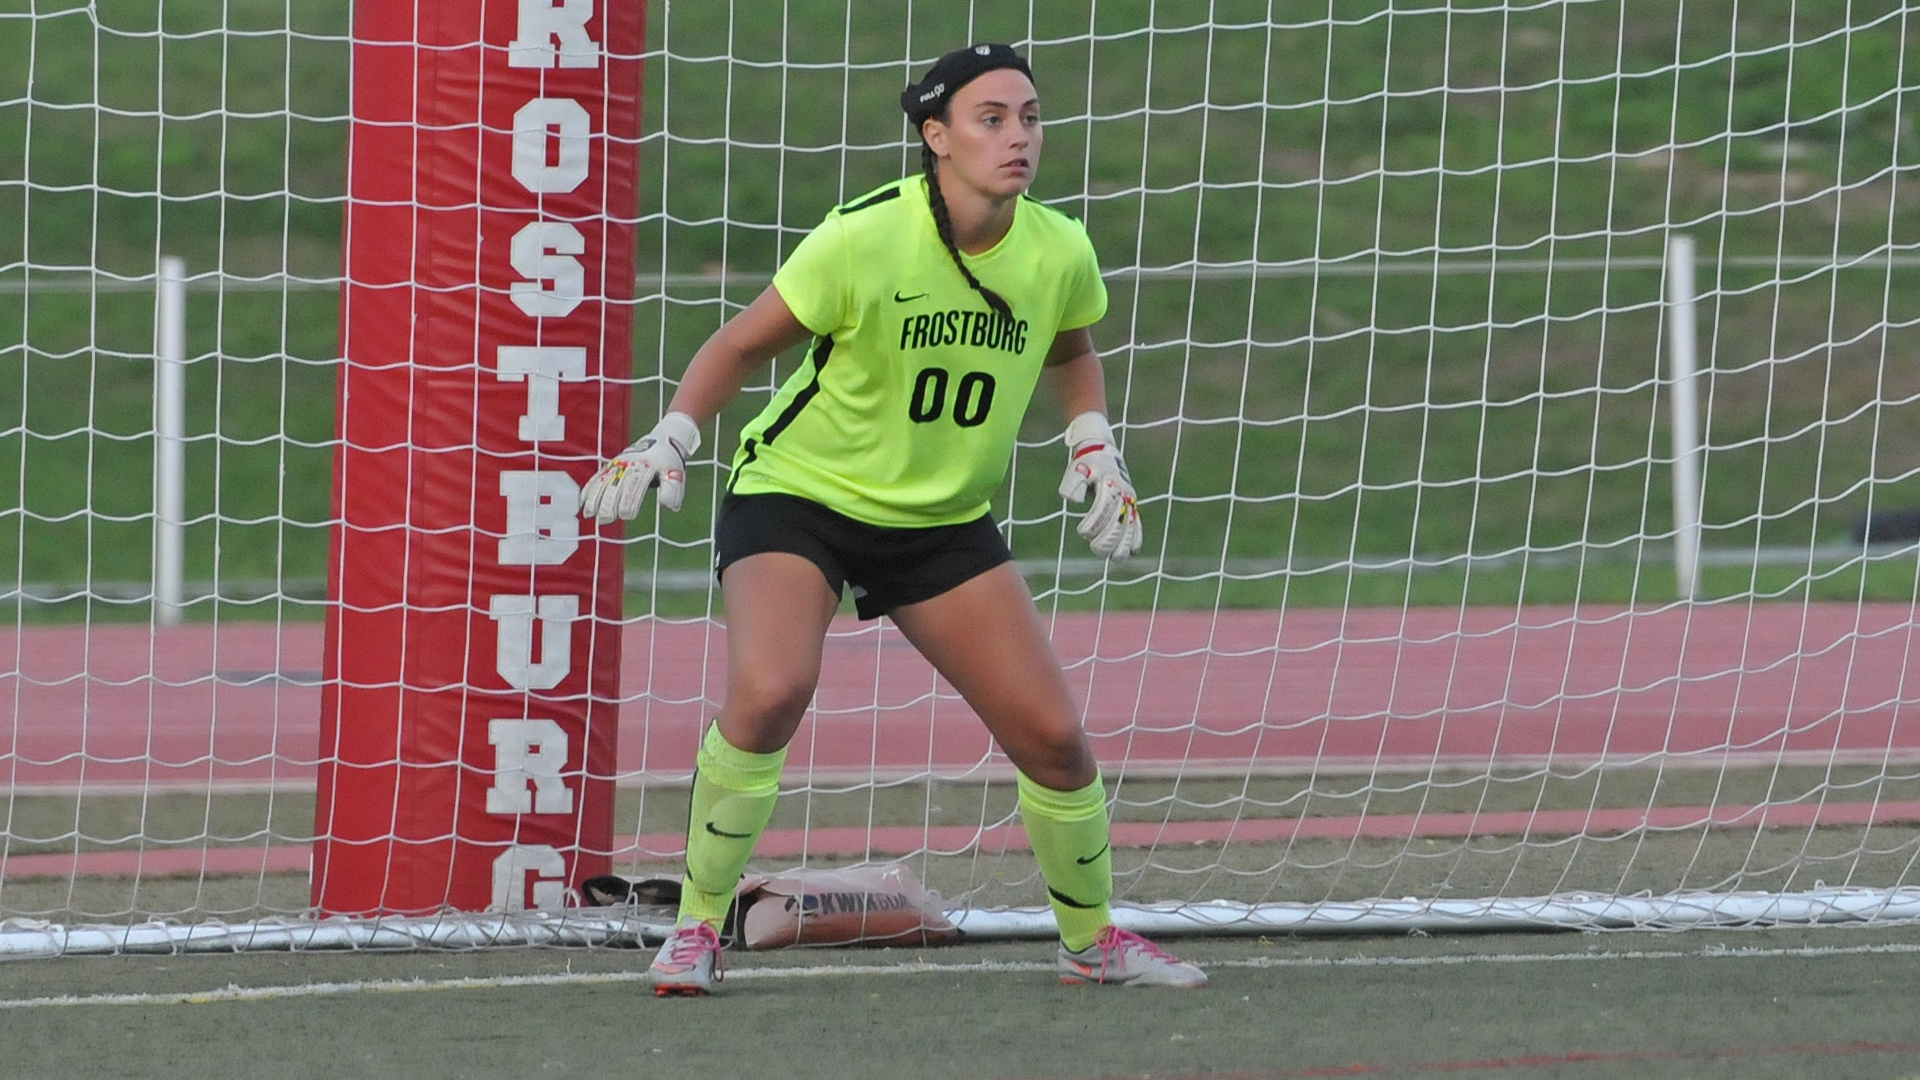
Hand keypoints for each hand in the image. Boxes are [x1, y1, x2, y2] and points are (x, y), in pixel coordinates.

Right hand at [578, 412, 701, 521]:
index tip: (626, 516)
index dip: (629, 502)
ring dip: (594, 498)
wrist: (662, 440)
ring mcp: (618, 464)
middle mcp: (628, 465)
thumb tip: (668, 506)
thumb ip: (673, 490)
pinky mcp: (612, 464)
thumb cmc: (669, 461)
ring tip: (588, 514)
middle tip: (605, 520)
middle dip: (608, 504)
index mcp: (645, 467)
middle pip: (615, 486)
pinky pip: (598, 476)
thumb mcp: (676, 473)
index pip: (634, 487)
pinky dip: (589, 488)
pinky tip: (582, 501)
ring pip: (603, 481)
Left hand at [1057, 411, 1142, 559]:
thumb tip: (1073, 501)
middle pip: (1120, 521)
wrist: (1102, 452)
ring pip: (1131, 525)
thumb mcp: (1076, 469)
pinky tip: (1130, 553)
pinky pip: (1137, 523)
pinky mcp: (1132, 505)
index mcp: (1110, 483)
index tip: (1082, 532)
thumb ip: (1072, 483)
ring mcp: (1130, 500)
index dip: (1094, 523)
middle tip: (1095, 549)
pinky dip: (1135, 538)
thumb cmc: (1085, 463)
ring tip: (1114, 558)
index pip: (1104, 507)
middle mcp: (1123, 493)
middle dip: (1109, 539)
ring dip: (1124, 544)